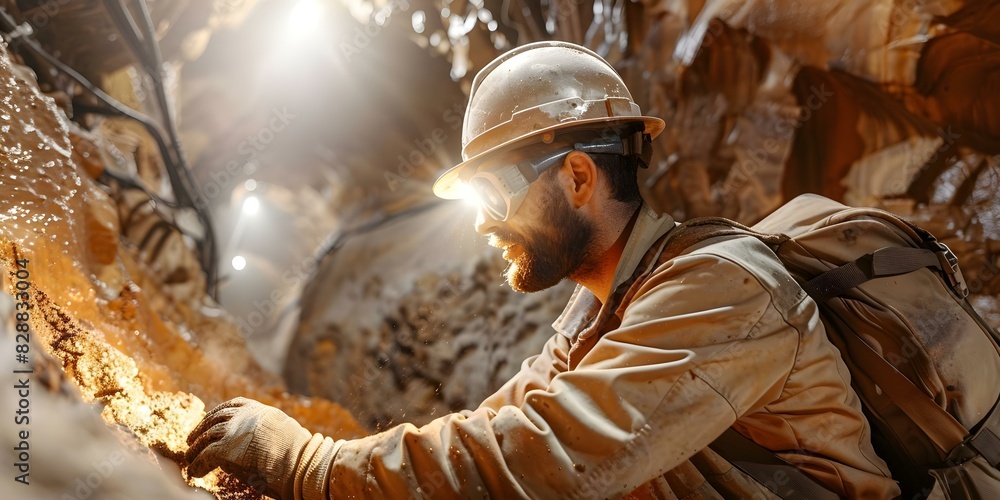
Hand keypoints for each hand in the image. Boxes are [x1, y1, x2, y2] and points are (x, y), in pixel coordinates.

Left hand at [186, 397, 311, 498]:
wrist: (300, 463)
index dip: (217, 413)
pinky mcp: (226, 448)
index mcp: (260, 410)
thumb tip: (246, 443)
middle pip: (215, 418)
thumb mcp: (280, 432)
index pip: (234, 405)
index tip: (209, 420)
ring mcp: (235, 429)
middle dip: (201, 429)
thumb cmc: (297, 455)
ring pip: (206, 436)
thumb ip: (261, 432)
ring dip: (195, 449)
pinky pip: (205, 455)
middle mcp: (245, 415)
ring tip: (189, 458)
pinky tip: (194, 471)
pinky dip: (197, 464)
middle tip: (191, 440)